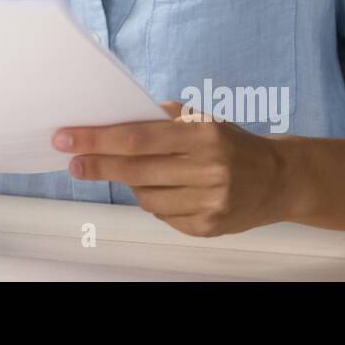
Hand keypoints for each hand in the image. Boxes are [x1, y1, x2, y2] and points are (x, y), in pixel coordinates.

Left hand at [52, 101, 287, 237]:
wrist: (278, 178)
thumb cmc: (229, 141)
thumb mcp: (201, 118)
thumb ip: (159, 118)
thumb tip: (109, 122)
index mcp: (203, 134)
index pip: (137, 137)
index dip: (97, 139)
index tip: (66, 138)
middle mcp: (208, 169)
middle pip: (135, 170)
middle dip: (98, 165)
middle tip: (73, 162)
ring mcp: (210, 202)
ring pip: (145, 196)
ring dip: (132, 184)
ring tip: (138, 172)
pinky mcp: (208, 227)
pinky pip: (162, 214)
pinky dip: (155, 201)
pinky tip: (167, 189)